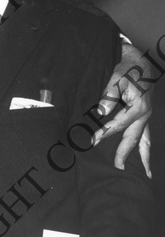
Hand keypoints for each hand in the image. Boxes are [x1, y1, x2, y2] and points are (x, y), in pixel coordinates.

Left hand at [92, 44, 152, 175]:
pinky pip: (145, 136)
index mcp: (137, 107)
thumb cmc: (127, 69)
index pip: (117, 125)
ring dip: (144, 158)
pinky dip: (145, 148)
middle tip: (118, 169)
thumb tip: (101, 112)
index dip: (103, 134)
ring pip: (145, 141)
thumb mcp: (116, 78)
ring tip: (145, 174)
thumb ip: (109, 95)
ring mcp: (146, 117)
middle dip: (125, 154)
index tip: (91, 141)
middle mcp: (144, 115)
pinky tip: (143, 160)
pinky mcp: (144, 116)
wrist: (140, 62)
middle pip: (133, 138)